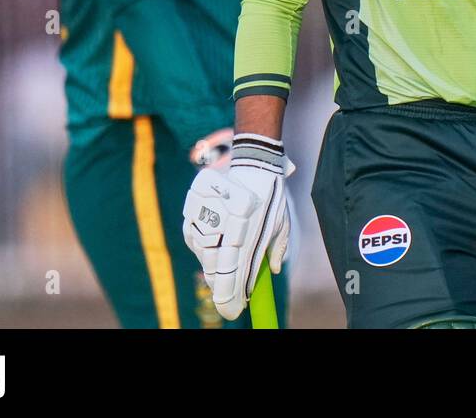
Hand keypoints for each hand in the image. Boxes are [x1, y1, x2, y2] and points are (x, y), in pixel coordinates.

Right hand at [182, 134, 293, 320]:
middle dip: (221, 288)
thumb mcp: (281, 223)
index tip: (233, 312)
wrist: (254, 162)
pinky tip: (211, 247)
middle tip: (227, 299)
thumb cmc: (272, 195)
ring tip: (221, 268)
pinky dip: (201, 247)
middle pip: (214, 270)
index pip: (233, 276)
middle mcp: (223, 226)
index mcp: (246, 233)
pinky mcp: (193, 209)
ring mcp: (205, 217)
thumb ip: (278, 248)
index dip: (230, 298)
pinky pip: (193, 238)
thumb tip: (273, 271)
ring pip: (203, 255)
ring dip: (212, 267)